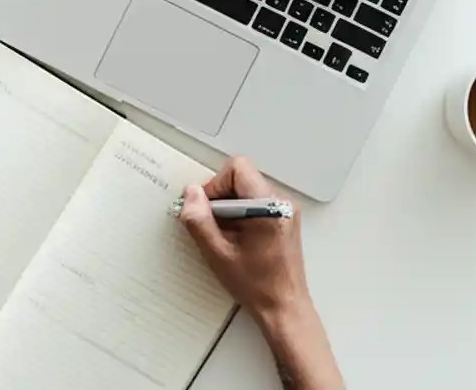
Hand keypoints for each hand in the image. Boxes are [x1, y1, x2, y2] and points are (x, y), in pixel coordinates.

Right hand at [179, 157, 342, 389]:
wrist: (284, 307)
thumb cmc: (255, 285)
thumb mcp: (218, 254)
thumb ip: (200, 221)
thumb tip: (190, 192)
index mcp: (268, 207)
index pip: (238, 168)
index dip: (216, 184)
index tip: (208, 210)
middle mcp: (281, 202)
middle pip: (242, 177)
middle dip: (221, 198)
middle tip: (215, 228)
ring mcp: (285, 210)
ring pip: (247, 190)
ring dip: (230, 208)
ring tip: (227, 237)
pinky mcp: (284, 218)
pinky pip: (256, 202)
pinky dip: (241, 215)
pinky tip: (238, 239)